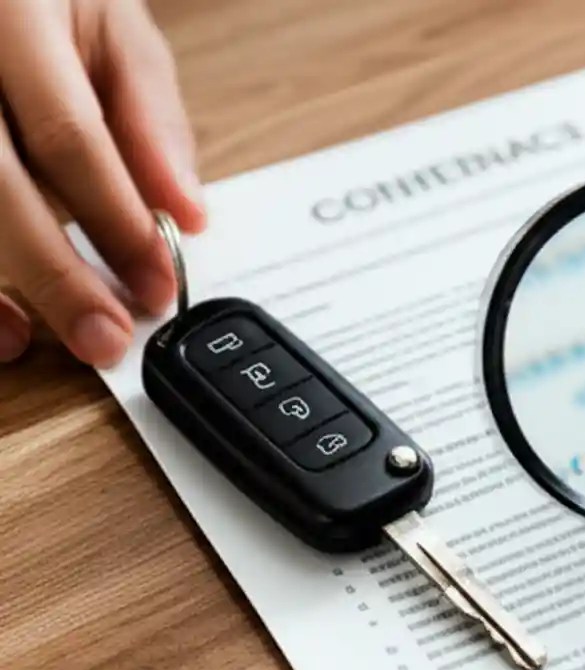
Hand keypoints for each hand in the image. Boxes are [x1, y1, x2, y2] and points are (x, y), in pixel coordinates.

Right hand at [0, 0, 204, 367]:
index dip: (116, 220)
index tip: (157, 283)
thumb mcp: (113, 33)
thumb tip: (185, 213)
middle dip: (51, 271)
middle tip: (103, 336)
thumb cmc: (45, 6)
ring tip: (27, 339)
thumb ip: (150, 119)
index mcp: (14, 15)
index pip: (67, 134)